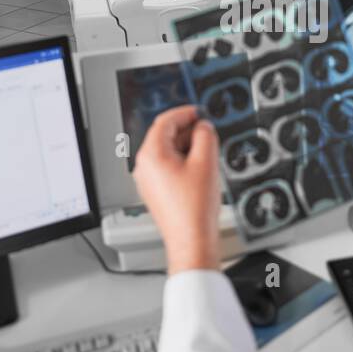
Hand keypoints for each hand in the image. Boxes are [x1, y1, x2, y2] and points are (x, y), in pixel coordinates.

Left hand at [132, 105, 221, 274]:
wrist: (191, 240)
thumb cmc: (194, 208)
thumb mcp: (206, 161)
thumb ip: (205, 135)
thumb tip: (203, 127)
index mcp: (151, 155)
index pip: (165, 121)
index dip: (185, 113)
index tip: (199, 112)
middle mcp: (144, 166)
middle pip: (165, 136)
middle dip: (188, 131)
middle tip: (208, 132)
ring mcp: (148, 180)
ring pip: (167, 152)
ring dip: (187, 148)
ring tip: (208, 154)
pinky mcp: (155, 191)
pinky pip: (167, 167)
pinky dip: (183, 162)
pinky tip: (200, 170)